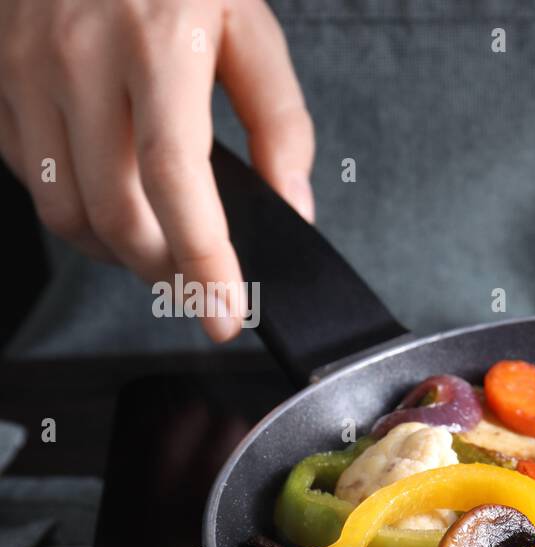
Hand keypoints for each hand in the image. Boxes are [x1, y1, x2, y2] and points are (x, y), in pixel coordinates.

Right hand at [0, 0, 313, 340]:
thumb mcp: (249, 26)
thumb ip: (280, 121)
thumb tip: (294, 207)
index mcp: (157, 43)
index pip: (177, 179)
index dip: (203, 260)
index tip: (221, 315)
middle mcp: (78, 56)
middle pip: (114, 212)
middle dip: (162, 270)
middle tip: (198, 283)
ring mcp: (23, 67)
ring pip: (61, 209)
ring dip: (116, 251)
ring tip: (160, 249)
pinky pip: (30, 177)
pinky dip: (74, 210)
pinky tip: (113, 199)